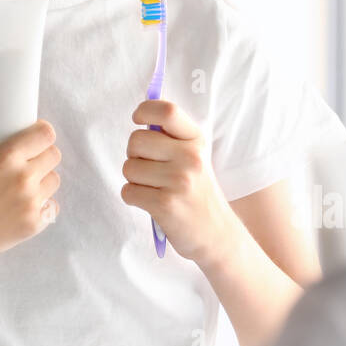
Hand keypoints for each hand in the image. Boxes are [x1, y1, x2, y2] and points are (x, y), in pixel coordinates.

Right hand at [0, 120, 60, 265]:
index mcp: (6, 157)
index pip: (45, 134)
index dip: (42, 132)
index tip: (37, 135)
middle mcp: (22, 179)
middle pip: (54, 155)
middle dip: (42, 154)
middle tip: (28, 159)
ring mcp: (30, 203)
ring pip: (54, 180)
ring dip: (42, 179)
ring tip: (23, 184)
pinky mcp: (33, 225)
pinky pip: (51, 206)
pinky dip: (41, 204)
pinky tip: (23, 203)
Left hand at [121, 100, 235, 265]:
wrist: (217, 234)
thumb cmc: (197, 192)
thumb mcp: (195, 158)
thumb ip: (171, 138)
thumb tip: (140, 118)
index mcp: (196, 141)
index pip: (167, 111)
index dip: (145, 110)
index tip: (138, 120)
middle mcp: (190, 157)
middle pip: (136, 140)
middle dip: (134, 155)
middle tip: (149, 169)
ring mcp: (178, 181)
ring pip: (128, 168)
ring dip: (134, 179)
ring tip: (154, 188)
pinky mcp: (165, 204)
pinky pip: (128, 191)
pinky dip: (133, 197)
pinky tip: (151, 203)